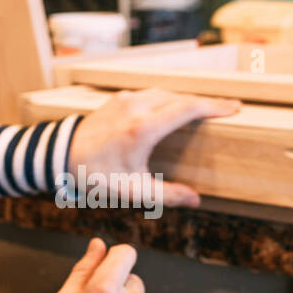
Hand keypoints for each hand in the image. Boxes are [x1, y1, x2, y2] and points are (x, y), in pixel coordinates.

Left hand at [66, 89, 240, 207]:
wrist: (59, 156)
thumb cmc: (95, 175)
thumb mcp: (132, 190)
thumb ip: (167, 194)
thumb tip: (196, 199)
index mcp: (143, 128)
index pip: (188, 108)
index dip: (214, 106)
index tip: (234, 108)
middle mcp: (136, 107)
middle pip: (181, 97)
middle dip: (206, 102)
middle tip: (228, 108)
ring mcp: (126, 99)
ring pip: (166, 92)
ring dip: (187, 99)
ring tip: (205, 108)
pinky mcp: (118, 98)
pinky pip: (151, 93)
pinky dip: (169, 98)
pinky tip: (175, 106)